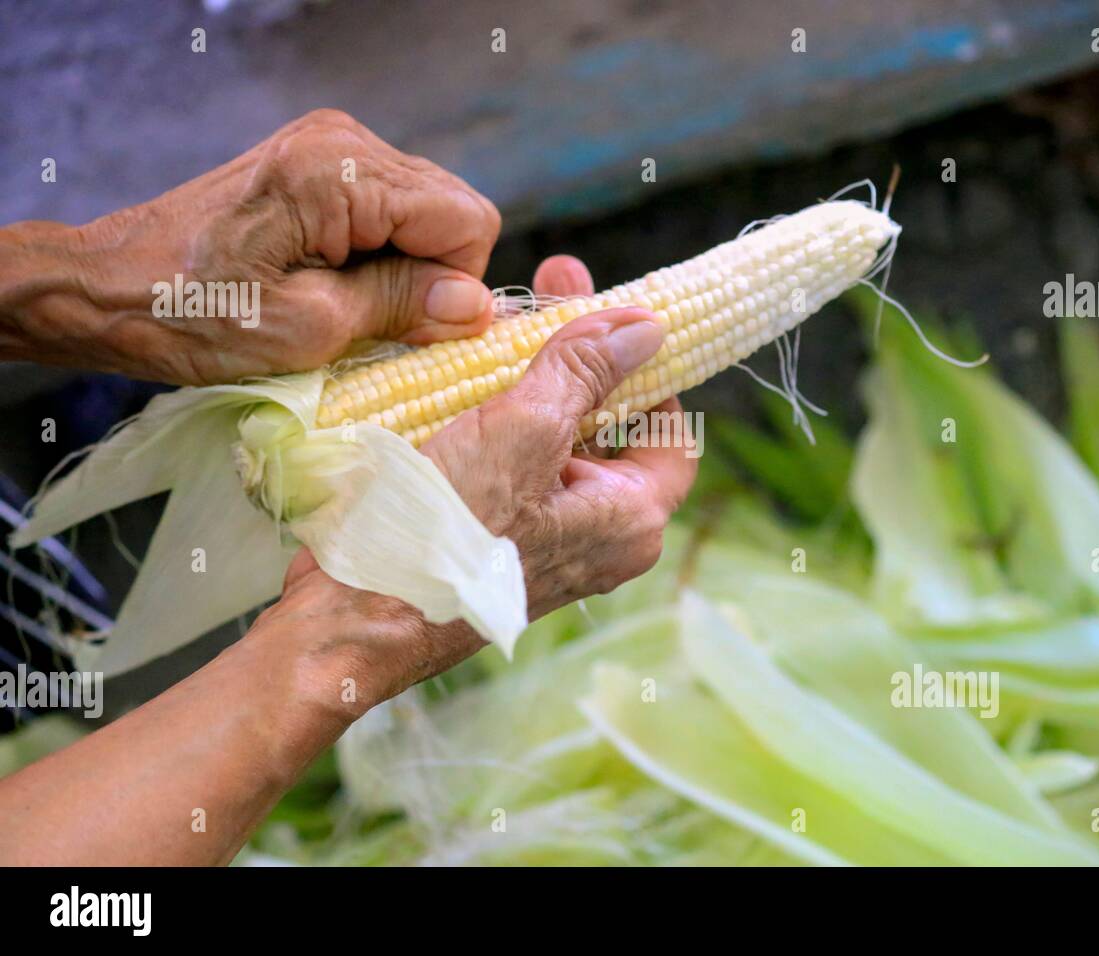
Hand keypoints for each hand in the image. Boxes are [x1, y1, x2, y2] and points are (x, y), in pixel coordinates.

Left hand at [0, 109, 498, 383]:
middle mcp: (344, 140)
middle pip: (452, 209)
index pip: (467, 220)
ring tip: (340, 297)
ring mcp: (330, 144)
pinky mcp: (316, 160)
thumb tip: (476, 307)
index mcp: (342, 173)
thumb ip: (401, 306)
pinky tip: (331, 276)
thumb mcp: (308, 328)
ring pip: (425, 212)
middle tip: (368, 316)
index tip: (405, 323)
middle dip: (428, 273)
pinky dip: (377, 252)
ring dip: (401, 266)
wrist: (112, 285)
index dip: (452, 284)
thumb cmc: (195, 313)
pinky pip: (389, 209)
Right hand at [264, 255, 696, 705]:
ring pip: (554, 438)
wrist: (352, 619)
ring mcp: (544, 537)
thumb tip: (647, 327)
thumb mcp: (524, 431)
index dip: (652, 370)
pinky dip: (495, 410)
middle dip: (578, 352)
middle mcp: (599, 534)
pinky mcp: (492, 535)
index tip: (614, 319)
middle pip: (609, 424)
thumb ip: (585, 372)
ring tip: (498, 313)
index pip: (673, 431)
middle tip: (550, 280)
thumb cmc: (448, 530)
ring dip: (529, 374)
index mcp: (630, 517)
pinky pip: (512, 461)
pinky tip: (463, 363)